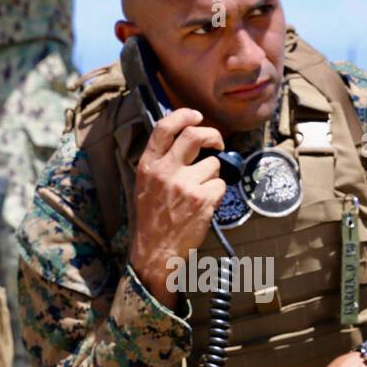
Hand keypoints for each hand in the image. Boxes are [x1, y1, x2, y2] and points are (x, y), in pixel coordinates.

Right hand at [128, 107, 227, 307]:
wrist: (155, 251)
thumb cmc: (152, 218)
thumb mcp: (146, 184)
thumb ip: (161, 161)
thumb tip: (186, 137)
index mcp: (148, 166)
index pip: (164, 128)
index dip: (184, 115)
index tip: (196, 115)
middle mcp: (165, 171)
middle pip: (195, 135)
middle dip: (212, 135)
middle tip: (217, 142)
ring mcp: (185, 185)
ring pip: (213, 164)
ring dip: (213, 175)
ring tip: (200, 192)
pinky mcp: (202, 200)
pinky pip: (220, 185)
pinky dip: (217, 193)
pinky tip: (204, 205)